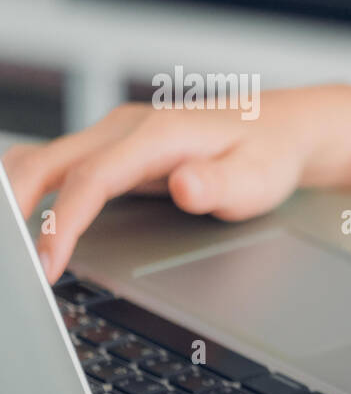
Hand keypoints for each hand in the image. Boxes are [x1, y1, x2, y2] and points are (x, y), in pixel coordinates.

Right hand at [1, 84, 350, 282]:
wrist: (281, 129)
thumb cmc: (269, 155)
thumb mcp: (259, 178)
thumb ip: (220, 185)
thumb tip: (185, 185)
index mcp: (160, 134)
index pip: (92, 178)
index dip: (63, 222)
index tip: (47, 264)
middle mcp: (128, 128)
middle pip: (46, 161)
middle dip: (15, 210)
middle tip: (13, 266)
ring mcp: (116, 136)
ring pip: (43, 160)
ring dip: (16, 200)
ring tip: (13, 252)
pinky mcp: (113, 149)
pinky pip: (59, 168)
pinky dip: (35, 195)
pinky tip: (28, 230)